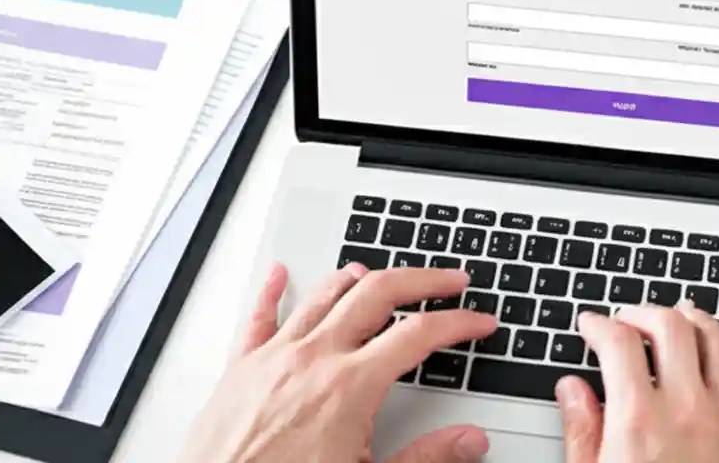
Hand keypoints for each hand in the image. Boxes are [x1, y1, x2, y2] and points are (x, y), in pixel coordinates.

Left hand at [180, 263, 496, 462]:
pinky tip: (281, 274)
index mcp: (350, 387)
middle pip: (376, 294)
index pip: (419, 334)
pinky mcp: (240, 369)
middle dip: (420, 280)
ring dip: (357, 279)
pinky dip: (273, 290)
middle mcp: (313, 360)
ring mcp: (274, 358)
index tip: (478, 321)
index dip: (458, 322)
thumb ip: (426, 458)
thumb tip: (469, 441)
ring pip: (323, 296)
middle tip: (448, 281)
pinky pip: (260, 316)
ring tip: (380, 273)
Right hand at [555, 301, 718, 462]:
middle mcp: (688, 411)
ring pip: (718, 339)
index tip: (591, 325)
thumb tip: (572, 391)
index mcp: (640, 424)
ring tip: (677, 317)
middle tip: (627, 320)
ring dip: (694, 319)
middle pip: (670, 327)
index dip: (599, 324)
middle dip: (643, 313)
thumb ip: (582, 434)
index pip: (618, 343)